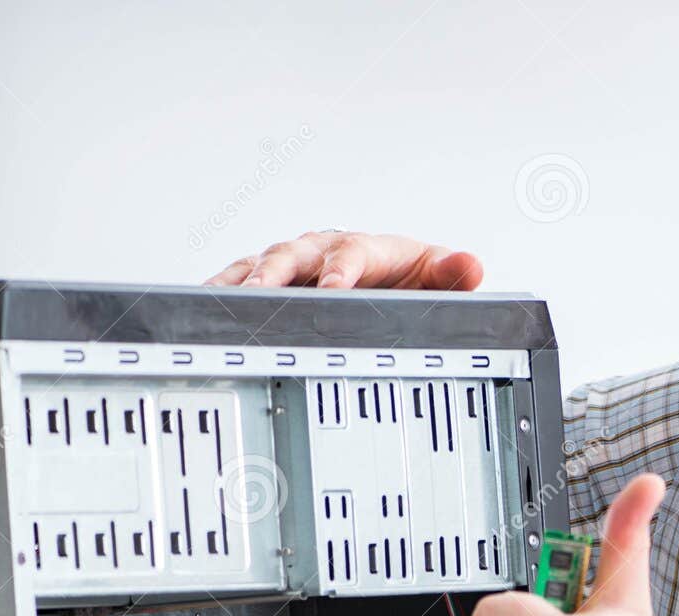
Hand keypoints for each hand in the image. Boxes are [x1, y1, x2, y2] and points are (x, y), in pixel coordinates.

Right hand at [203, 230, 482, 290]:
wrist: (392, 276)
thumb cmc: (412, 276)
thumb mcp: (438, 277)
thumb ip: (453, 274)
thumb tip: (472, 265)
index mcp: (366, 248)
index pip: (352, 253)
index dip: (341, 270)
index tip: (333, 288)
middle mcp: (325, 249)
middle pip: (295, 253)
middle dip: (277, 272)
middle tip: (264, 294)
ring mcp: (297, 262)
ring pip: (263, 263)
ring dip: (244, 281)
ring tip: (226, 302)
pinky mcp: (274, 277)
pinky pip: (243, 278)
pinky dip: (225, 289)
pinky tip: (206, 304)